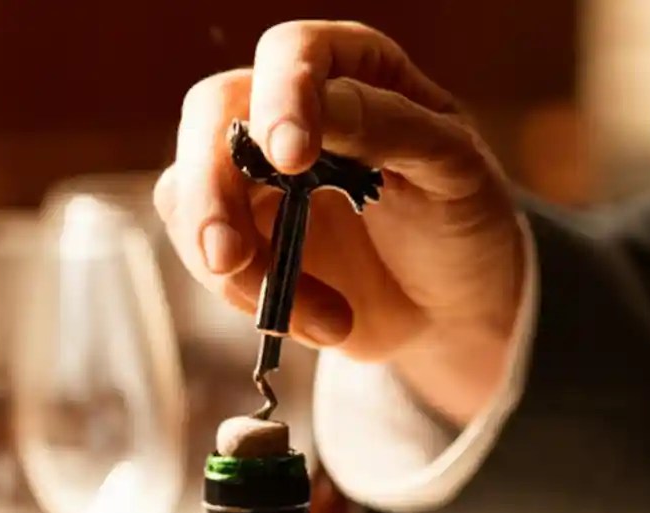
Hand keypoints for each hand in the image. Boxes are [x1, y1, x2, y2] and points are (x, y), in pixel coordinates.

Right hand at [156, 20, 527, 423]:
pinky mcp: (238, 234)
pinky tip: (317, 322)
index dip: (281, 96)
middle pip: (211, 115)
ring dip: (236, 267)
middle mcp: (290, 110)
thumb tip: (322, 106)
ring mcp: (254, 174)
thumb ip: (391, 127)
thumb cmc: (463, 222)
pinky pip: (202, 255)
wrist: (452, 309)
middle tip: (229, 255)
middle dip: (211, 188)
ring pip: (187, 192)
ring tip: (323, 320)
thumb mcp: (455, 170)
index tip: (292, 157)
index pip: (291, 53)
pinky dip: (248, 297)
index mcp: (352, 71)